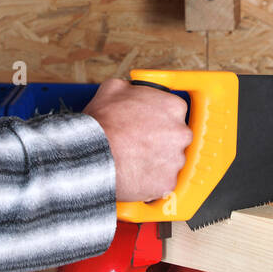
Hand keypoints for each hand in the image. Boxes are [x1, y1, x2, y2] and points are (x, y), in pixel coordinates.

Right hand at [83, 77, 192, 202]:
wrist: (91, 154)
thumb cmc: (102, 123)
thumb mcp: (114, 88)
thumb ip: (134, 88)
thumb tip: (134, 90)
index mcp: (173, 107)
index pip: (175, 112)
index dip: (160, 120)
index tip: (150, 126)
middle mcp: (181, 133)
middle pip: (177, 138)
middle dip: (161, 141)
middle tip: (141, 144)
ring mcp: (175, 160)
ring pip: (171, 161)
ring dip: (157, 162)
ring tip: (135, 161)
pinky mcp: (167, 183)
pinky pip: (163, 182)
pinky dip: (151, 181)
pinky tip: (135, 174)